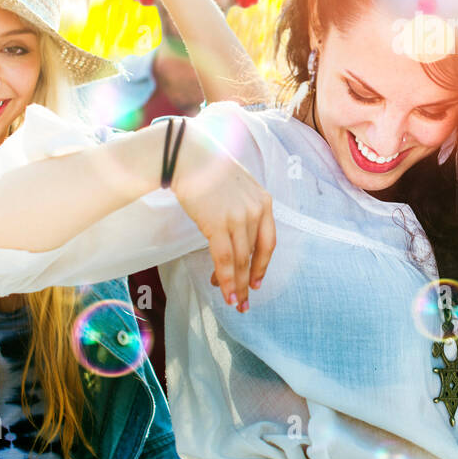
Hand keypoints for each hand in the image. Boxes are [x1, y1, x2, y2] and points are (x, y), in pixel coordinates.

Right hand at [169, 121, 276, 312]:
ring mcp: (238, 218)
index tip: (257, 282)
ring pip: (239, 260)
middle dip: (248, 280)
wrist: (189, 157)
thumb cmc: (209, 171)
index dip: (262, 265)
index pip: (268, 241)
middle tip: (245, 301)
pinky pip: (224, 259)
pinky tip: (225, 292)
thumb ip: (244, 210)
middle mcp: (256, 210)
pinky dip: (225, 279)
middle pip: (253, 255)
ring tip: (233, 301)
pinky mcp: (218, 224)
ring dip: (235, 284)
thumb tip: (237, 237)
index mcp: (264, 201)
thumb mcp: (238, 188)